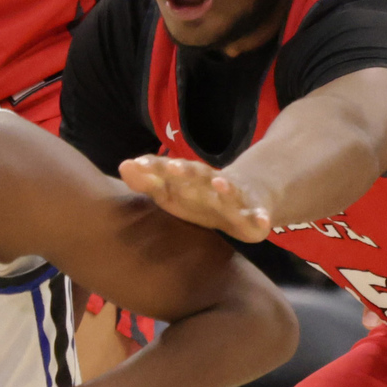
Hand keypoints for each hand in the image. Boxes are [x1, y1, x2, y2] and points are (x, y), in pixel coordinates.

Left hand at [119, 154, 273, 243]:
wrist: (250, 194)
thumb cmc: (201, 196)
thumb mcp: (173, 192)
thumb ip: (148, 182)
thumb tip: (122, 165)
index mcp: (191, 179)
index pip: (170, 170)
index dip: (154, 167)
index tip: (136, 164)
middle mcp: (212, 183)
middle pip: (199, 175)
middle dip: (186, 172)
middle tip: (172, 168)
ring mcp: (236, 197)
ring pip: (231, 192)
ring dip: (225, 188)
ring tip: (219, 184)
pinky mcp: (255, 214)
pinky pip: (259, 217)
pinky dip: (262, 219)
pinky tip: (264, 221)